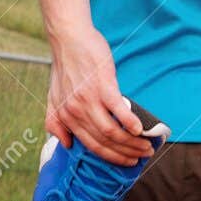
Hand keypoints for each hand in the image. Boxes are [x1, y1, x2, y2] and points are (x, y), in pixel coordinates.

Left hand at [45, 26, 153, 165]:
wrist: (68, 39)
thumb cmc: (65, 66)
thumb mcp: (52, 97)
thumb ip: (55, 121)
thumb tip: (66, 143)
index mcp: (66, 117)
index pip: (92, 146)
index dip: (112, 157)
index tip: (128, 161)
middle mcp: (76, 112)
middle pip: (105, 141)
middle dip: (127, 153)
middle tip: (145, 155)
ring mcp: (89, 100)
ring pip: (113, 131)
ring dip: (133, 142)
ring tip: (148, 145)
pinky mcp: (102, 86)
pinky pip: (118, 110)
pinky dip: (130, 123)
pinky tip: (141, 130)